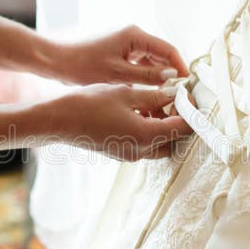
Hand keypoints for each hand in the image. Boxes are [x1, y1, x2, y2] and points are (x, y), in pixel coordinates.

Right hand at [53, 84, 192, 160]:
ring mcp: (131, 154)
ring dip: (163, 124)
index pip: (182, 128)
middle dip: (178, 119)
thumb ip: (154, 96)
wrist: (60, 121)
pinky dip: (149, 128)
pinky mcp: (122, 152)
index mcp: (146, 136)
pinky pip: (145, 143)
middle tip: (173, 98)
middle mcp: (141, 151)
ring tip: (155, 101)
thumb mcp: (126, 94)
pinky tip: (140, 110)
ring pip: (160, 142)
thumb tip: (175, 94)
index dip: (190, 111)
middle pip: (174, 139)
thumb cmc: (89, 105)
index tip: (187, 94)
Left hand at [56, 26, 189, 85]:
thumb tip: (171, 77)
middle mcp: (132, 36)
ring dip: (158, 78)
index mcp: (135, 36)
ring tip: (166, 98)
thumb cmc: (82, 65)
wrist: (56, 61)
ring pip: (150, 62)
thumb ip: (147, 75)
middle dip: (171, 74)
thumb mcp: (118, 74)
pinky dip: (145, 78)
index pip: (168, 50)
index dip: (180, 67)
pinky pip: (139, 65)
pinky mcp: (118, 53)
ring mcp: (125, 45)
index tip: (188, 85)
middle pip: (161, 56)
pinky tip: (148, 94)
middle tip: (179, 95)